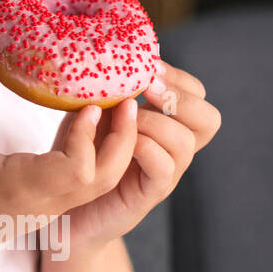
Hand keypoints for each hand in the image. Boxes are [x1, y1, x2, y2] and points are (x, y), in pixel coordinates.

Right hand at [0, 25, 137, 264]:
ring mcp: (45, 214)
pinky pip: (83, 191)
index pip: (80, 170)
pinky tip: (88, 133)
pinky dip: (96, 162)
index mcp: (20, 187)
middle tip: (126, 101)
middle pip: (104, 181)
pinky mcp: (42, 214)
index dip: (91, 137)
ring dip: (113, 152)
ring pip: (98, 189)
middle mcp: (41, 206)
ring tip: (113, 113)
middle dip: (122, 141)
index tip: (91, 105)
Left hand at [52, 59, 221, 258]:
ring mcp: (164, 174)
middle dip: (180, 96)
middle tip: (147, 87)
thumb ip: (102, 91)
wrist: (62, 213)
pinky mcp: (147, 196)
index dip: (178, 77)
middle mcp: (171, 149)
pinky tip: (123, 141)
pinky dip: (145, 147)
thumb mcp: (87, 114)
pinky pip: (164, 168)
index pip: (197, 94)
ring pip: (186, 141)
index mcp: (163, 124)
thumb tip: (105, 58)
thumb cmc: (75, 158)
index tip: (148, 64)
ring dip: (155, 120)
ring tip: (126, 116)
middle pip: (209, 118)